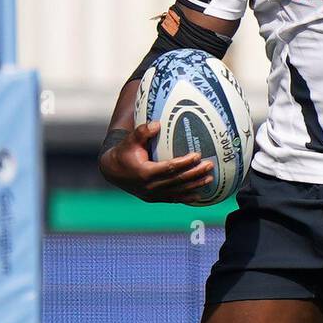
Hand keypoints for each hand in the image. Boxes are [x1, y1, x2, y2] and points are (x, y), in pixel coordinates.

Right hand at [99, 121, 214, 203]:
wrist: (112, 171)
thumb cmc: (124, 153)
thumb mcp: (130, 141)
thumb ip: (142, 132)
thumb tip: (157, 124)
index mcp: (144, 173)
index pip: (169, 168)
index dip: (184, 163)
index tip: (197, 155)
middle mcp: (149, 187)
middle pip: (177, 181)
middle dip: (195, 174)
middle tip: (209, 165)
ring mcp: (152, 195)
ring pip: (177, 192)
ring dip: (194, 186)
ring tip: (210, 179)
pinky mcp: (154, 198)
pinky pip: (173, 199)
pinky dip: (186, 197)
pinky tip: (199, 195)